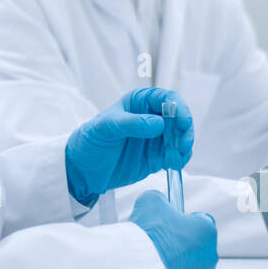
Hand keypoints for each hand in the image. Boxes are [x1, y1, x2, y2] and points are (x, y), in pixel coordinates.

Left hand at [64, 88, 193, 206]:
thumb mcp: (105, 128)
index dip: (179, 108)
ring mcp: (155, 138)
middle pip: (179, 118)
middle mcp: (151, 118)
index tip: (182, 122)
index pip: (166, 98)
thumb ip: (131, 124)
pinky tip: (173, 164)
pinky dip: (180, 159)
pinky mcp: (156, 157)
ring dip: (184, 147)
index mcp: (139, 103)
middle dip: (185, 130)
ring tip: (175, 159)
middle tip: (183, 145)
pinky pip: (176, 155)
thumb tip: (159, 123)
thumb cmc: (90, 142)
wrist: (82, 170)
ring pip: (180, 138)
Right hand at [128, 190, 217, 268]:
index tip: (168, 221)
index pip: (200, 220)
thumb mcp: (150, 201)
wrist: (140, 267)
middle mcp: (210, 255)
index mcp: (207, 230)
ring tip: (153, 257)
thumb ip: (159, 199)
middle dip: (179, 241)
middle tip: (158, 240)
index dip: (182, 219)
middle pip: (195, 244)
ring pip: (189, 264)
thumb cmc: (150, 232)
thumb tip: (157, 202)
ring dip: (175, 260)